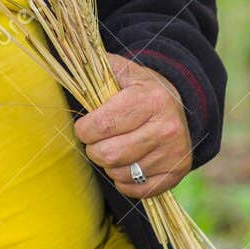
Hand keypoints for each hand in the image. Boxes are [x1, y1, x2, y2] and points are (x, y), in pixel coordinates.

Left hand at [74, 55, 192, 198]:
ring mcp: (174, 153)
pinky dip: (124, 181)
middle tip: (96, 140)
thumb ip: (98, 67)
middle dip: (94, 149)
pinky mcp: (176, 174)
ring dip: (108, 164)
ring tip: (114, 149)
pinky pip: (137, 190)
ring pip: (120, 173)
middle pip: (109, 154)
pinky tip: (126, 164)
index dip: (84, 129)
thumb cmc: (141, 89)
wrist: (180, 105)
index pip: (103, 125)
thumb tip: (69, 58)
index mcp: (151, 100)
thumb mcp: (124, 71)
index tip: (84, 126)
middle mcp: (167, 128)